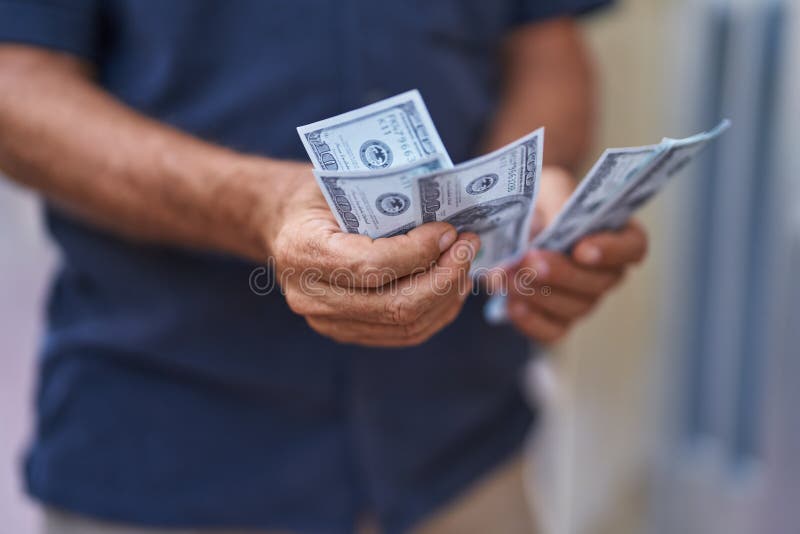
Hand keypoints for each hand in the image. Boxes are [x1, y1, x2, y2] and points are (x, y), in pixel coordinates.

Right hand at [262, 161, 479, 347]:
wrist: (284, 223)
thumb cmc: (319, 195)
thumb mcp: (343, 181)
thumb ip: (386, 199)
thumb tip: (449, 218)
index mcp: (302, 250)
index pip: (371, 266)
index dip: (419, 253)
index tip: (449, 231)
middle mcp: (308, 294)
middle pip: (393, 306)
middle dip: (443, 278)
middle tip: (468, 246)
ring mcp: (326, 321)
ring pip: (403, 325)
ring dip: (445, 296)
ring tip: (465, 264)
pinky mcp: (345, 332)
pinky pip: (401, 333)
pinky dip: (435, 312)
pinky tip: (451, 286)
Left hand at [502, 167, 647, 343]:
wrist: (518, 218)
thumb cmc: (543, 199)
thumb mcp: (550, 189)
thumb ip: (554, 206)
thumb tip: (545, 232)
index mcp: (618, 234)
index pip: (633, 248)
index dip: (612, 251)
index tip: (581, 248)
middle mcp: (608, 271)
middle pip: (599, 283)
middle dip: (561, 273)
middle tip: (530, 260)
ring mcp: (585, 298)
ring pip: (574, 308)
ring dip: (540, 294)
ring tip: (508, 277)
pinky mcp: (559, 318)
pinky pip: (552, 330)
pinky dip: (532, 321)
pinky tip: (512, 303)